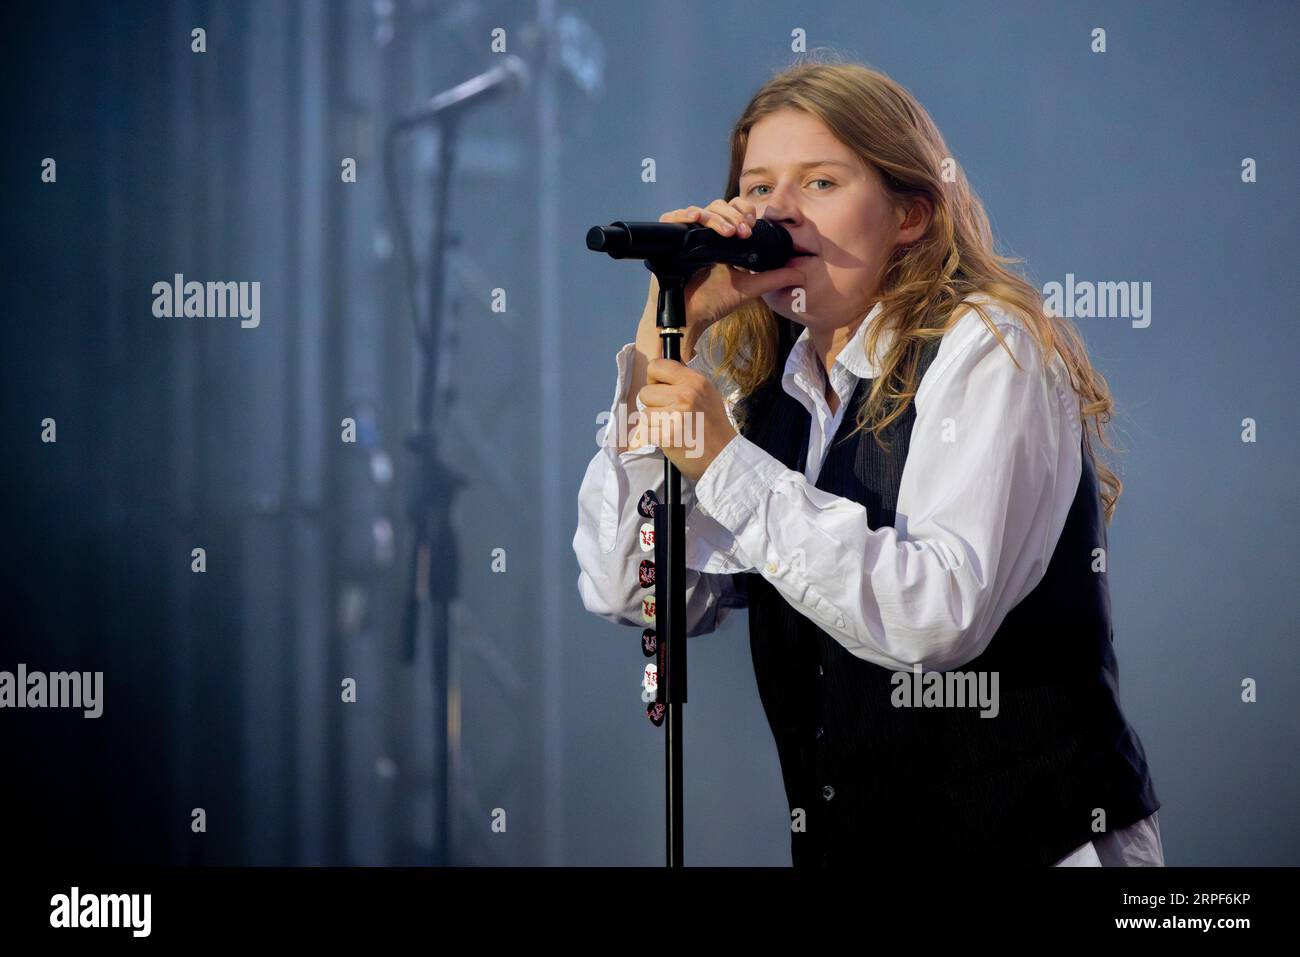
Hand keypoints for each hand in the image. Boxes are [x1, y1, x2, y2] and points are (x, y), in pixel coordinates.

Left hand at [630, 356, 737, 482]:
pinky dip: (654, 436)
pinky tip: (670, 438)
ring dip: (654, 422)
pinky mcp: (667, 436)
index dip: (654, 379)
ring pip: (644, 413)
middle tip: (670, 414)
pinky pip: (646, 431)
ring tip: (672, 427)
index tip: (661, 389)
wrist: (723, 456)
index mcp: (695, 381)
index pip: (656, 366)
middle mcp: (685, 395)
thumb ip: (683, 381)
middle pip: (645, 392)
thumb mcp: (706, 393)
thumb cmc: (712, 426)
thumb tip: (658, 374)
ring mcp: (676, 416)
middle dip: (653, 404)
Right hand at [645, 197, 807, 355]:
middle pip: (717, 206)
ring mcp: (685, 237)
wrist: (689, 318)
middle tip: (743, 231)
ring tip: (727, 233)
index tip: (751, 225)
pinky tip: (695, 218)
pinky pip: (672, 218)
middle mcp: (703, 235)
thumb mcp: (749, 287)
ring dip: (716, 217)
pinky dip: (682, 214)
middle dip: (733, 214)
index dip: (743, 211)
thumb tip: (802, 274)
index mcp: (721, 240)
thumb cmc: (714, 302)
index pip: (732, 211)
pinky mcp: (668, 242)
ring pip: (700, 210)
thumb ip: (774, 278)